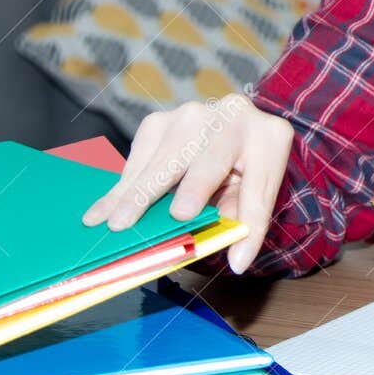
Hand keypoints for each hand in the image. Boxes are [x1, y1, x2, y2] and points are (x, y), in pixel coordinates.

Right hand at [80, 94, 294, 274]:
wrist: (235, 126)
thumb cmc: (246, 167)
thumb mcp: (255, 192)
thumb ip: (246, 222)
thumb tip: (238, 261)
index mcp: (269, 137)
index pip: (259, 186)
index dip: (244, 218)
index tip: (223, 247)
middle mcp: (233, 116)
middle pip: (204, 162)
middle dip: (172, 191)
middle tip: (138, 220)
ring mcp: (195, 113)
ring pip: (163, 157)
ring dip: (133, 192)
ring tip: (108, 222)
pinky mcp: (162, 119)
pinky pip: (140, 154)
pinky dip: (123, 183)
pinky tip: (104, 208)